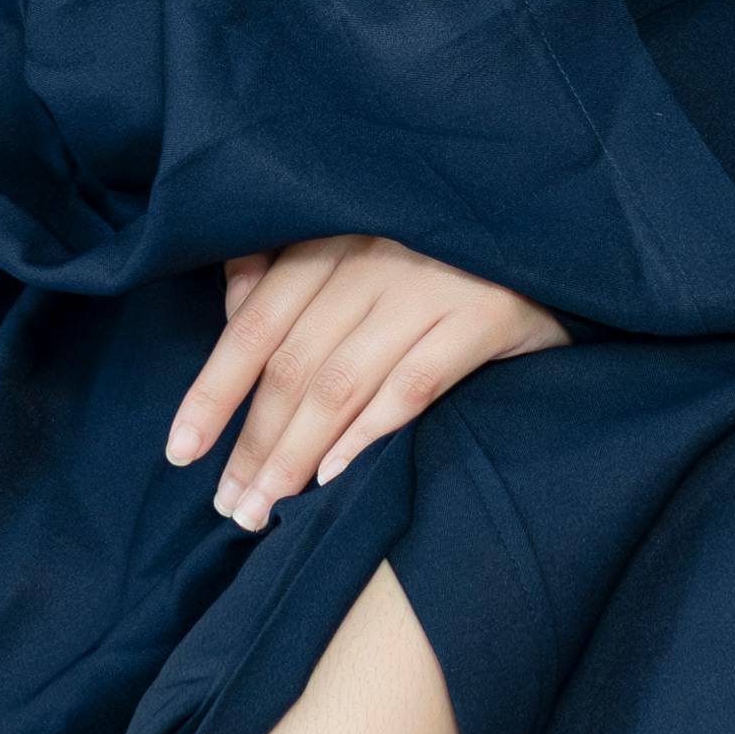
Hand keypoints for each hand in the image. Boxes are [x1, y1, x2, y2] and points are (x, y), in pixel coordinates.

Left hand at [165, 234, 567, 530]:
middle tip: (230, 505)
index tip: (180, 451)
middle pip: (292, 364)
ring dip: (296, 455)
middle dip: (253, 443)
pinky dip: (368, 433)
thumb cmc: (446, 241)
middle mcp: (375, 257)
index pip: (254, 323)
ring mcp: (431, 285)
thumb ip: (295, 267)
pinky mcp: (486, 315)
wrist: (554, 224)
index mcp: (334, 236)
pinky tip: (337, 477)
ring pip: (341, 383)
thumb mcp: (366, 234)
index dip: (214, 391)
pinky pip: (412, 385)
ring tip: (267, 509)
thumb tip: (231, 303)